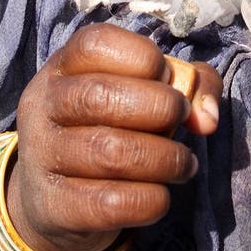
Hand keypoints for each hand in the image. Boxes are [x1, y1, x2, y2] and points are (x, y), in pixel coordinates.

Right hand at [6, 24, 221, 250]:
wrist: (53, 197)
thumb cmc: (112, 127)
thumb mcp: (144, 92)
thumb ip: (190, 85)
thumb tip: (208, 118)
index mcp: (65, 66)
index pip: (95, 44)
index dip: (142, 56)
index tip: (167, 79)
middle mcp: (44, 104)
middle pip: (100, 95)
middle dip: (159, 107)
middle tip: (180, 120)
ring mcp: (42, 156)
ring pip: (108, 152)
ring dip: (164, 158)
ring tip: (183, 164)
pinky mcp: (52, 206)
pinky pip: (108, 203)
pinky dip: (148, 200)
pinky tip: (161, 196)